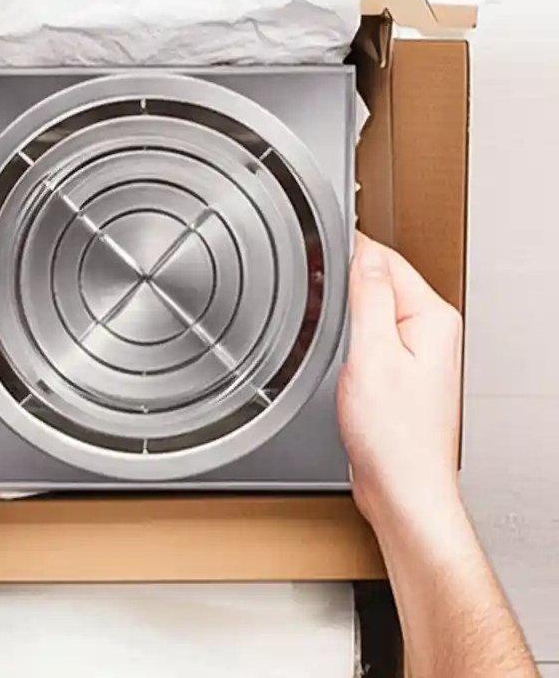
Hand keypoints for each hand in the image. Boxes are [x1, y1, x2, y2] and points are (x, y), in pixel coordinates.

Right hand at [337, 232, 463, 528]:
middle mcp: (430, 332)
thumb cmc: (394, 437)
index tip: (315, 251)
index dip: (346, 252)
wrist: (401, 488)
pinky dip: (347, 337)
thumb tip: (363, 253)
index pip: (385, 260)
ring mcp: (415, 353)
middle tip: (308, 292)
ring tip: (318, 323)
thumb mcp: (372, 355)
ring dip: (342, 311)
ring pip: (371, 309)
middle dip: (341, 282)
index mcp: (431, 318)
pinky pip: (369, 337)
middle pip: (378, 281)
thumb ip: (368, 298)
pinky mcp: (398, 372)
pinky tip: (334, 352)